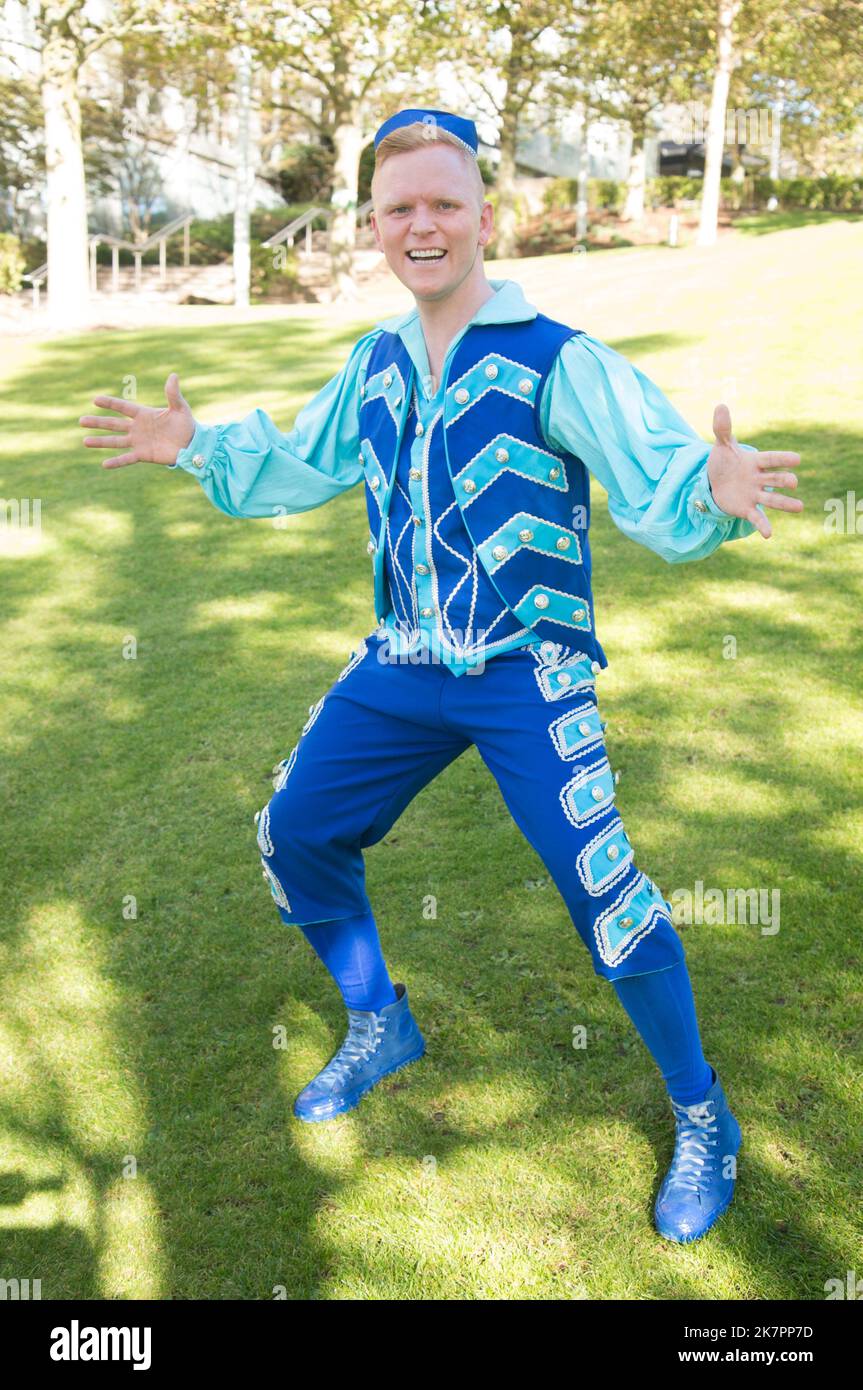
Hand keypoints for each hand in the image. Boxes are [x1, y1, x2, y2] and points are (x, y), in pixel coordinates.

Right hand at [79, 373, 194, 467]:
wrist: (192, 444)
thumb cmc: (186, 424)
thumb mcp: (180, 408)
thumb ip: (173, 394)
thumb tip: (173, 375)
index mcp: (144, 414)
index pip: (123, 407)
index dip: (110, 403)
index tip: (95, 400)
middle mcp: (137, 428)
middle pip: (113, 424)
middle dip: (98, 423)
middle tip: (81, 421)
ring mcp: (139, 442)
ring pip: (116, 441)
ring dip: (101, 441)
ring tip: (85, 441)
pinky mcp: (143, 455)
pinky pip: (127, 458)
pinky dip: (116, 461)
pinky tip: (104, 464)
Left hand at [706, 403, 801, 538]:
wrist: (714, 482)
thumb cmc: (723, 461)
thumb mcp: (721, 445)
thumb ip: (723, 428)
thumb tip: (720, 406)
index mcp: (755, 462)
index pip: (770, 459)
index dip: (782, 459)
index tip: (797, 459)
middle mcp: (759, 479)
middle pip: (774, 479)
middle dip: (784, 480)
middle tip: (793, 482)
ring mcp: (754, 495)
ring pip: (772, 499)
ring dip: (785, 503)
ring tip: (800, 507)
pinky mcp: (747, 509)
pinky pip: (757, 517)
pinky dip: (763, 526)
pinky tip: (769, 535)